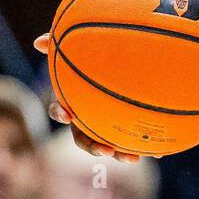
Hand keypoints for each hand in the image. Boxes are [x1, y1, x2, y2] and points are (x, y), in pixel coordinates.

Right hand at [33, 34, 139, 162]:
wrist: (120, 72)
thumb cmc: (90, 62)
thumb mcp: (76, 54)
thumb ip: (59, 46)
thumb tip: (37, 41)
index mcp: (72, 105)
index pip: (59, 111)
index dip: (59, 113)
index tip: (66, 114)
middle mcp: (87, 121)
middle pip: (86, 139)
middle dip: (95, 147)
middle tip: (106, 150)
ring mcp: (106, 127)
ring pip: (111, 146)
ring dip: (121, 154)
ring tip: (134, 158)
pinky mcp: (126, 130)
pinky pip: (134, 141)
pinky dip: (147, 148)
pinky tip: (160, 152)